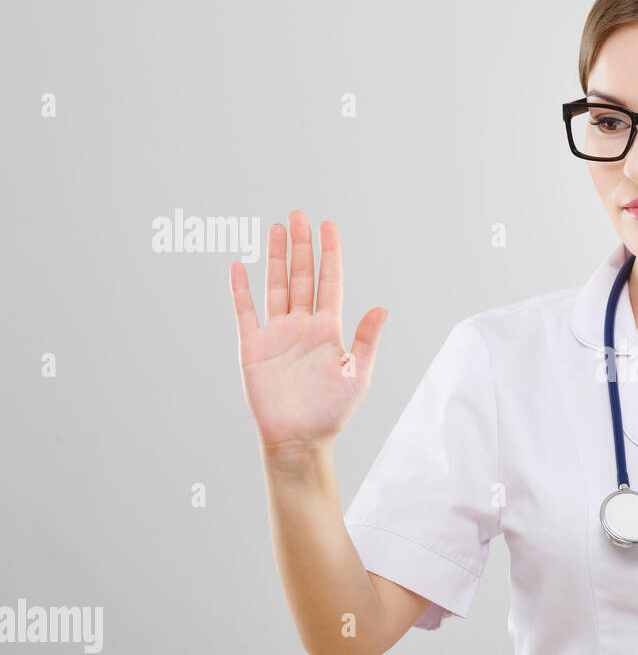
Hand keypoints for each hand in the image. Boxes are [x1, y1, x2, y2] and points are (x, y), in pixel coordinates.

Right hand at [229, 211, 386, 458]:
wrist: (299, 439)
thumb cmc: (331, 412)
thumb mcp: (356, 374)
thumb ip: (366, 340)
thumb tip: (381, 309)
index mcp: (329, 329)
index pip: (330, 282)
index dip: (330, 254)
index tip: (329, 226)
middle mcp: (302, 325)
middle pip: (302, 276)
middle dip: (302, 246)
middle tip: (299, 215)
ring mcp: (276, 333)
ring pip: (276, 286)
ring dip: (276, 258)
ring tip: (277, 228)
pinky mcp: (253, 346)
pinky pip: (246, 311)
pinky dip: (241, 289)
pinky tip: (239, 265)